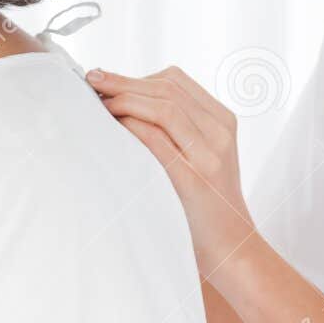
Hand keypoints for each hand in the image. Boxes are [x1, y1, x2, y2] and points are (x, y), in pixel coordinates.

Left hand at [85, 64, 256, 272]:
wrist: (231, 246)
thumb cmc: (205, 203)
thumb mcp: (202, 155)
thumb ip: (178, 128)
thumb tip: (125, 101)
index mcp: (223, 121)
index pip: (176, 81)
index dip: (136, 75)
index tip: (106, 79)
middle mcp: (220, 133)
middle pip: (167, 89)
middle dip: (123, 82)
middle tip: (92, 80)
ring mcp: (210, 155)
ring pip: (163, 108)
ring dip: (124, 100)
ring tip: (98, 103)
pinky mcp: (194, 179)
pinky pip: (157, 140)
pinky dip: (131, 127)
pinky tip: (111, 127)